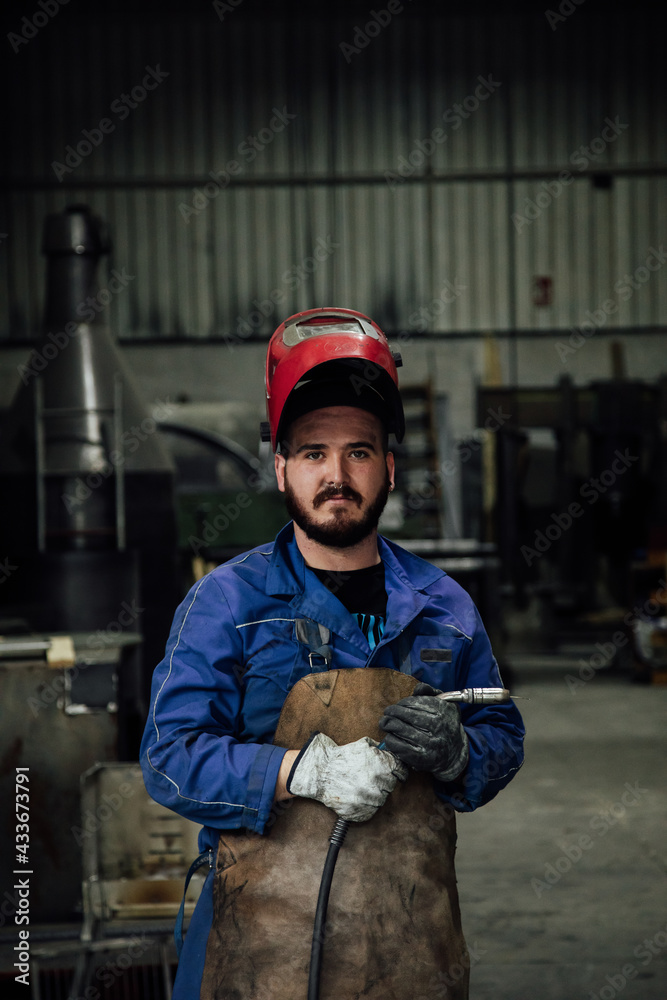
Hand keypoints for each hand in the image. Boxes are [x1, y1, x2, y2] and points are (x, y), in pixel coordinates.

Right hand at [287, 733, 407, 821]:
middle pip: (391, 785)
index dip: (399, 770)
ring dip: (375, 793)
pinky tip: (357, 795)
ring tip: (361, 785)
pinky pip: (371, 811)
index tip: (397, 772)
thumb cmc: (343, 757)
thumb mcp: (364, 745)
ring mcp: (369, 799)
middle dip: (384, 780)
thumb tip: (394, 753)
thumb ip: (382, 749)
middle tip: (371, 776)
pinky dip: (367, 804)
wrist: (321, 773)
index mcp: (382, 766)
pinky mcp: (361, 812)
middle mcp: (377, 784)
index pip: (401, 771)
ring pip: (382, 799)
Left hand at [379, 682, 468, 781]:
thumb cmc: (445, 724)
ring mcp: (429, 743)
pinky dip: (390, 739)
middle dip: (393, 712)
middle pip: (407, 715)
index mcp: (443, 710)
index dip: (403, 702)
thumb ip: (431, 693)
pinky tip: (390, 736)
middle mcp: (438, 726)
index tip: (398, 704)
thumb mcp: (445, 705)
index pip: (415, 702)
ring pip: (400, 729)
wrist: (455, 753)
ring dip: (388, 724)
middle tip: (387, 712)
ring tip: (385, 722)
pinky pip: (399, 746)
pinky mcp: (421, 757)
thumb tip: (418, 688)